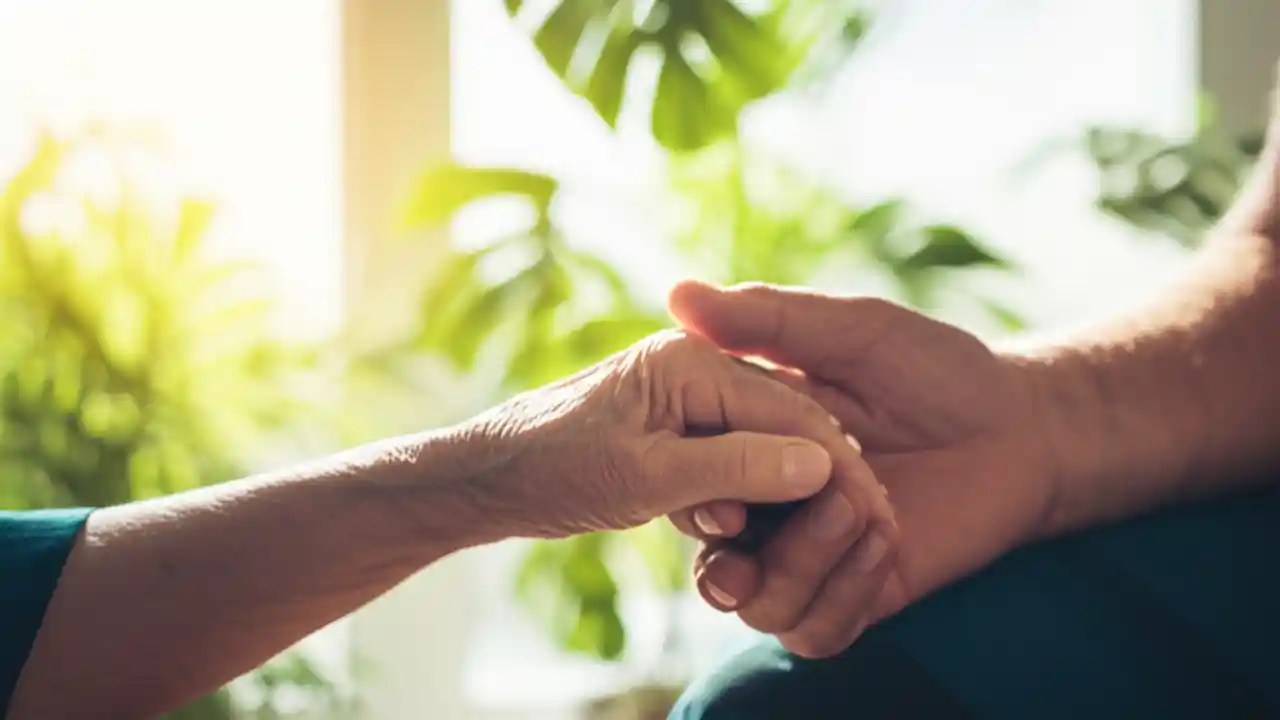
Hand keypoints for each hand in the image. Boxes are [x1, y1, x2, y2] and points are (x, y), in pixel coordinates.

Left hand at [442, 330, 895, 549]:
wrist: (490, 477)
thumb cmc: (557, 468)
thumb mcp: (650, 477)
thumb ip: (735, 468)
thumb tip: (818, 465)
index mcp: (690, 361)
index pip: (787, 408)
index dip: (832, 459)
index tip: (871, 506)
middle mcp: (692, 368)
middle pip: (779, 421)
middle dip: (806, 477)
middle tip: (848, 527)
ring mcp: (680, 396)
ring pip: (753, 443)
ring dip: (761, 490)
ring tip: (763, 530)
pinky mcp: (669, 426)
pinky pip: (722, 457)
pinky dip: (729, 493)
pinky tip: (720, 523)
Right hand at [668, 281, 1055, 657]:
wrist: (1023, 426)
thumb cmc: (935, 368)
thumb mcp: (849, 331)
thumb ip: (766, 319)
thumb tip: (676, 293)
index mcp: (751, 449)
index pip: (688, 482)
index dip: (692, 481)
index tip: (720, 459)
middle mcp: (773, 511)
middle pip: (711, 557)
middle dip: (737, 536)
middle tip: (786, 498)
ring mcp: (817, 558)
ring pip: (759, 605)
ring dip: (799, 561)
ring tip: (857, 507)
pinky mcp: (863, 596)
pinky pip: (816, 632)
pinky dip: (841, 594)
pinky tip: (885, 540)